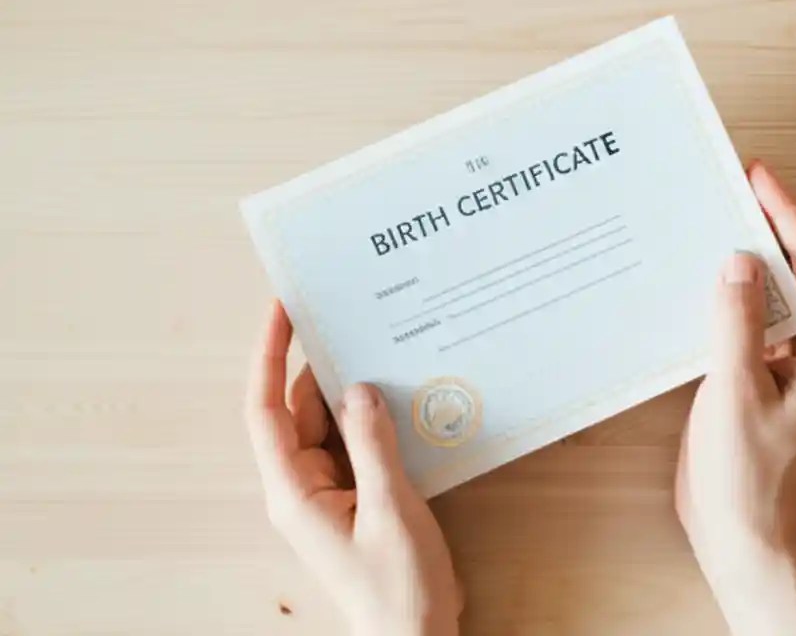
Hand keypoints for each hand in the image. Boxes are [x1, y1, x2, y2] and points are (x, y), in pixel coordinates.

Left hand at [244, 302, 461, 635]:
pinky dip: (370, 420)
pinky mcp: (354, 500)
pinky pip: (353, 446)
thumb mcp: (390, 508)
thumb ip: (373, 445)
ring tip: (377, 347)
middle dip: (317, 365)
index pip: (266, 411)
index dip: (269, 356)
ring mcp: (328, 494)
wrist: (412, 635)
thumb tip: (358, 389)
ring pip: (328, 426)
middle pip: (298, 411)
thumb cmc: (397, 585)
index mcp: (294, 491)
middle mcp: (302, 487)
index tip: (281, 310)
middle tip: (344, 317)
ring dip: (349, 392)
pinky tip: (397, 397)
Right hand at [676, 162, 795, 576]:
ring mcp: (784, 363)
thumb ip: (739, 324)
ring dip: (744, 257)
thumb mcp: (738, 392)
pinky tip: (695, 276)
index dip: (789, 214)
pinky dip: (724, 293)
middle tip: (731, 184)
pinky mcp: (755, 376)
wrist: (739, 534)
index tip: (758, 176)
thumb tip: (739, 260)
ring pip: (769, 293)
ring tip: (710, 217)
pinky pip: (745, 320)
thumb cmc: (748, 475)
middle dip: (768, 225)